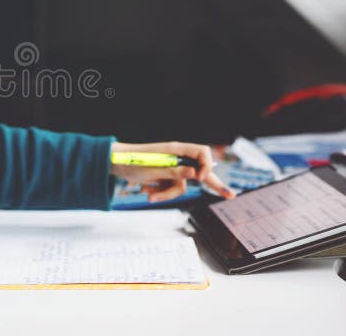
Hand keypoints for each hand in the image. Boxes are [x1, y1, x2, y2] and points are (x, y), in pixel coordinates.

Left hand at [111, 141, 235, 201]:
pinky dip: (160, 192)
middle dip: (213, 184)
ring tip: (149, 193)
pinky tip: (146, 190)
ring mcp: (171, 168)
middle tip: (231, 196)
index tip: (198, 179)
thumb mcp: (155, 168)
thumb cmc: (133, 161)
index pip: (202, 154)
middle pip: (200, 170)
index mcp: (176, 149)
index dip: (205, 166)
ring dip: (166, 193)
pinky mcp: (165, 177)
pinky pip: (170, 189)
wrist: (115, 164)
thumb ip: (176, 172)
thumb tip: (195, 173)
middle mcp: (177, 158)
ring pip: (181, 186)